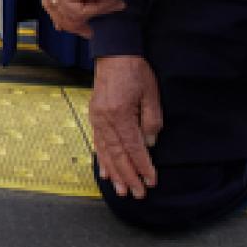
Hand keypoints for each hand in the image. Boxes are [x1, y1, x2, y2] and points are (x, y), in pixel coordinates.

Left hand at [38, 0, 131, 36]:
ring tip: (115, 4)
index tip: (71, 24)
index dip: (61, 10)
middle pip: (52, 3)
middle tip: (86, 31)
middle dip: (69, 21)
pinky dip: (98, 9)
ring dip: (93, 13)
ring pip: (66, 12)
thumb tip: (72, 20)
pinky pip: (77, 12)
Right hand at [89, 55, 161, 198]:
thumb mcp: (151, 93)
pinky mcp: (95, 116)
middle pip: (118, 154)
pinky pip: (97, 142)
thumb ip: (151, 120)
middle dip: (128, 176)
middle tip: (137, 193)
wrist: (114, 53)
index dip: (143, 166)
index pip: (134, 147)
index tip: (151, 181)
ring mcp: (97, 118)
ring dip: (114, 173)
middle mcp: (105, 119)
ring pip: (106, 152)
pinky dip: (102, 159)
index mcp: (120, 114)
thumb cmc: (134, 71)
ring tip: (121, 190)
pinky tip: (105, 172)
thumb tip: (149, 145)